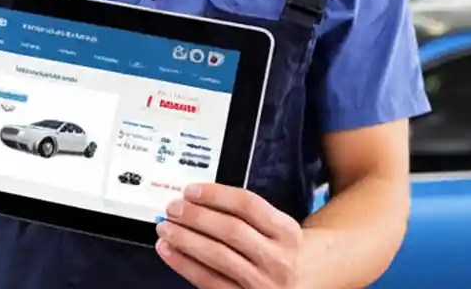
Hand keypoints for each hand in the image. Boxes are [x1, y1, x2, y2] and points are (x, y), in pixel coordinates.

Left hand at [156, 183, 302, 288]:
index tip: (190, 190)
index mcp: (287, 231)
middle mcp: (278, 259)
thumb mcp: (278, 227)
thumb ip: (244, 214)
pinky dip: (184, 264)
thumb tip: (195, 201)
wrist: (305, 282)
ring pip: (218, 257)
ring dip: (185, 240)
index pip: (248, 205)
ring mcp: (263, 283)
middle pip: (230, 230)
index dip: (215, 195)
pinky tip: (170, 252)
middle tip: (172, 208)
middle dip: (196, 217)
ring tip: (165, 228)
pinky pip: (209, 281)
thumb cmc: (281, 250)